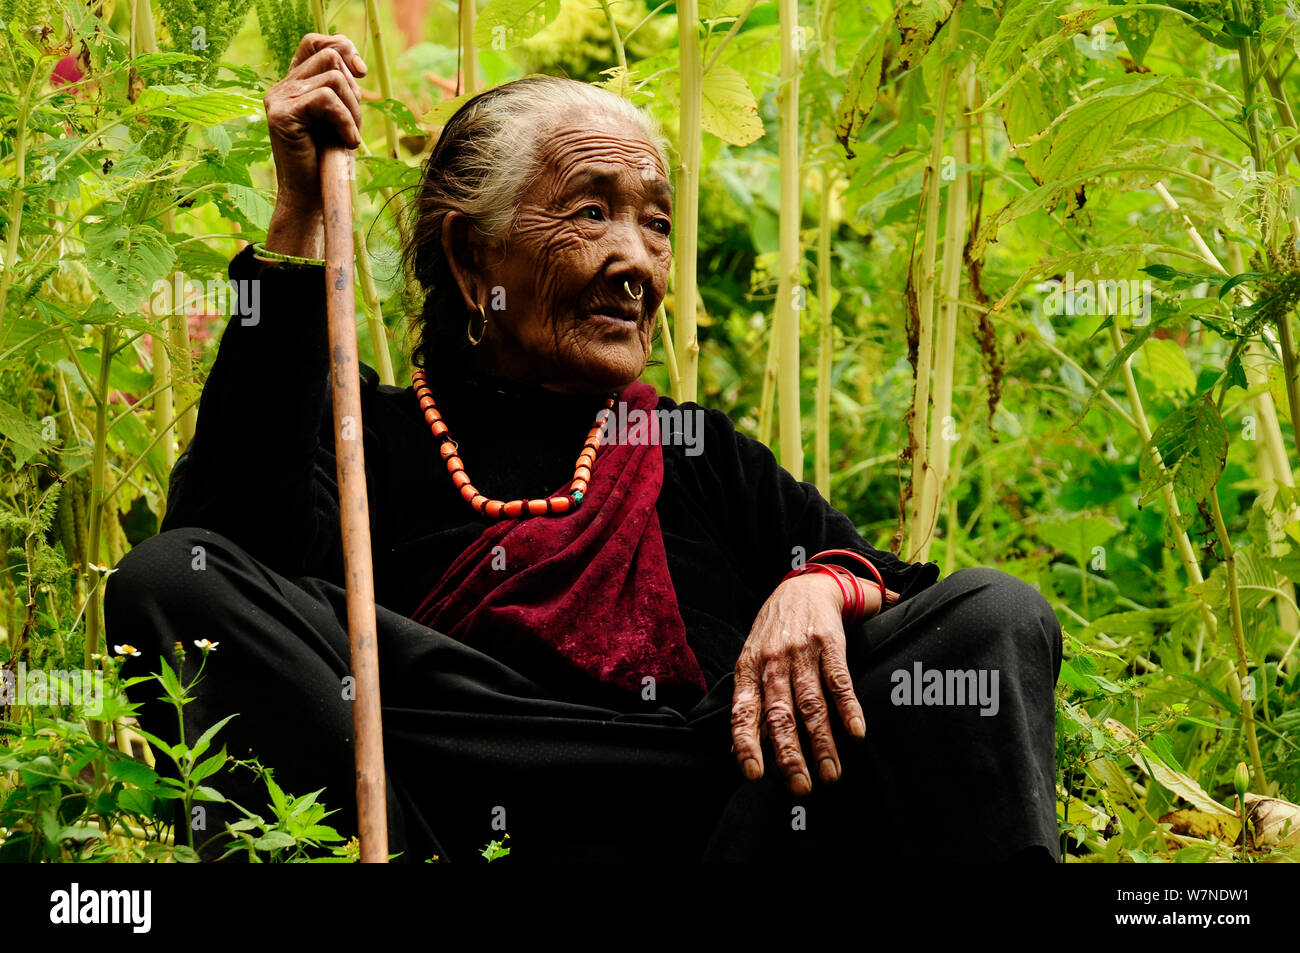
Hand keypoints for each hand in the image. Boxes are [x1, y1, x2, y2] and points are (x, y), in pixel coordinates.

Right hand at [263, 33, 367, 257]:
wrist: (311, 198)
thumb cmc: (329, 162)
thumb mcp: (342, 118)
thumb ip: (343, 90)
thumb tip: (356, 64)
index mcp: (293, 86)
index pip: (314, 42)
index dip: (342, 46)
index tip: (362, 72)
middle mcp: (281, 88)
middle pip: (330, 56)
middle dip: (354, 89)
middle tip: (353, 124)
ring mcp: (278, 99)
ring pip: (333, 77)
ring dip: (353, 109)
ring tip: (349, 137)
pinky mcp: (282, 114)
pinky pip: (328, 99)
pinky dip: (347, 121)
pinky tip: (348, 143)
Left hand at [731, 571, 898, 794]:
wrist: (805, 585)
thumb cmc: (774, 633)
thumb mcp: (752, 661)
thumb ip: (749, 704)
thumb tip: (736, 752)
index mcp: (749, 669)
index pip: (743, 712)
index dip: (746, 743)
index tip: (754, 775)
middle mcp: (772, 662)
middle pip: (780, 715)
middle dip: (790, 755)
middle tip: (801, 788)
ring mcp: (801, 652)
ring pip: (811, 704)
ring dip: (822, 742)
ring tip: (831, 774)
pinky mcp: (829, 643)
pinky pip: (839, 680)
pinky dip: (849, 708)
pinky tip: (857, 734)